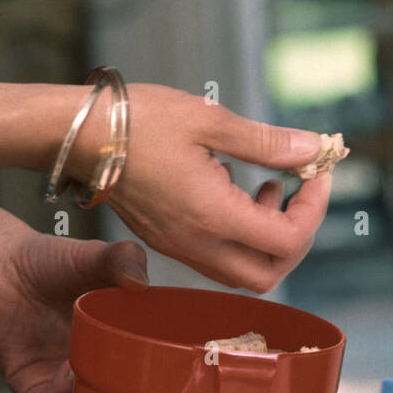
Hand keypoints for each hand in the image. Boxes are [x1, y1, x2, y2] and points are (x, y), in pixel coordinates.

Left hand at [0, 208, 149, 392]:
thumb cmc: (46, 259)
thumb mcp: (92, 254)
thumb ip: (122, 257)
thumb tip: (142, 282)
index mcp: (117, 332)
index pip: (147, 356)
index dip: (160, 360)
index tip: (170, 355)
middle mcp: (95, 357)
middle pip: (123, 386)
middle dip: (134, 387)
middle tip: (143, 375)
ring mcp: (64, 373)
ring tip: (103, 370)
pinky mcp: (31, 382)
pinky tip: (69, 373)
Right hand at [78, 85, 332, 292]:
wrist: (75, 134)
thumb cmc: (137, 120)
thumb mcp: (209, 120)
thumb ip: (266, 143)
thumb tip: (312, 149)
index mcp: (210, 216)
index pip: (287, 241)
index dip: (314, 209)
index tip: (318, 174)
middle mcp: (195, 243)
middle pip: (269, 273)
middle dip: (296, 236)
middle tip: (301, 191)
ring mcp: (178, 247)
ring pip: (243, 271)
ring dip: (269, 238)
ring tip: (270, 184)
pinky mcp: (166, 241)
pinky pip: (217, 257)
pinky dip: (241, 234)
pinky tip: (236, 187)